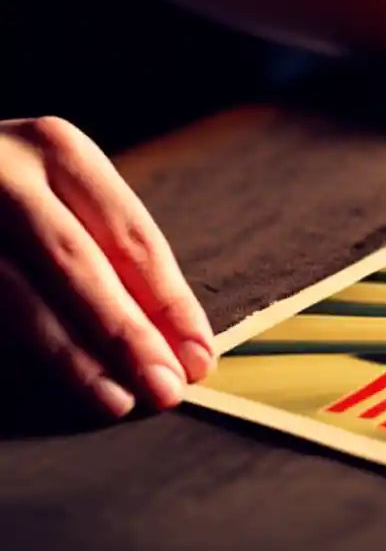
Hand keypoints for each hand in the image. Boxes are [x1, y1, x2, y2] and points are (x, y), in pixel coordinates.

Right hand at [0, 117, 213, 418]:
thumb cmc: (9, 199)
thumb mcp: (58, 202)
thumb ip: (108, 260)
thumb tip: (179, 344)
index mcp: (57, 149)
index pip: (132, 236)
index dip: (171, 303)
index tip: (201, 357)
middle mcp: (2, 169)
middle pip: (79, 263)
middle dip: (128, 333)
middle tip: (167, 388)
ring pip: (17, 294)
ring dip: (73, 356)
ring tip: (117, 401)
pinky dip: (20, 350)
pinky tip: (54, 384)